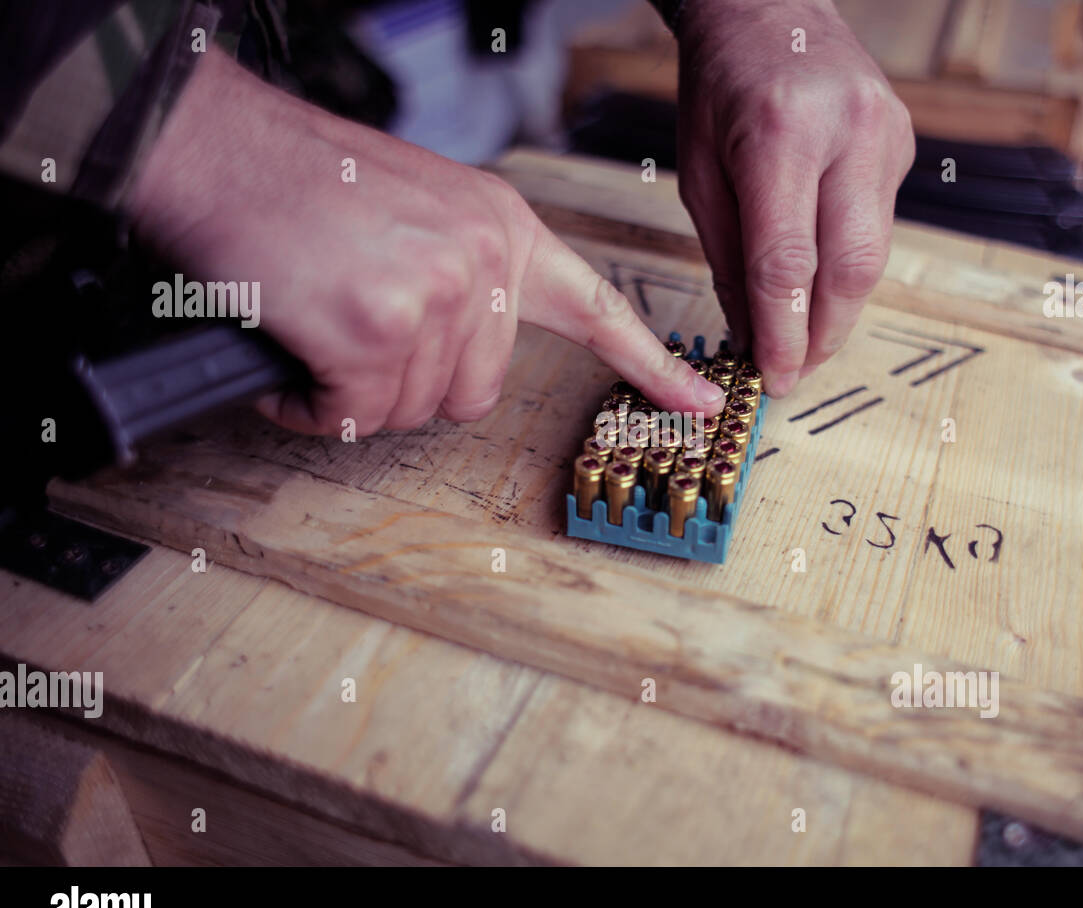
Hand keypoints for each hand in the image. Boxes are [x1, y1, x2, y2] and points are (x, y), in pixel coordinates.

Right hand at [126, 50, 725, 435]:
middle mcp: (485, 257)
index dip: (649, 362)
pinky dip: (309, 402)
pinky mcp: (377, 327)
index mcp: (503, 226)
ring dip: (351, 390)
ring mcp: (437, 292)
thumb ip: (461, 277)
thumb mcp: (417, 211)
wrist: (209, 143)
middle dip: (406, 386)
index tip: (698, 399)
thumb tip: (455, 356)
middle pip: (474, 394)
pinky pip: (350, 415)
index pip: (596, 307)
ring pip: (408, 409)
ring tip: (315, 327)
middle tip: (353, 336)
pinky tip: (290, 349)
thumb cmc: (298, 180)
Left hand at [675, 0, 914, 395]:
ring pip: (872, 256)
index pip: (787, 262)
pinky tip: (823, 287)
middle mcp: (847, 132)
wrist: (771, 9)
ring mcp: (885, 136)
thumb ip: (728, 259)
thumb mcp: (700, 174)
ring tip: (806, 345)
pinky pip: (877, 226)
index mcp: (781, 133)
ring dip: (839, 312)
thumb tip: (752, 337)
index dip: (782, 333)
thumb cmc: (720, 89)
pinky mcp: (902, 145)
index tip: (772, 379)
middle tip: (796, 375)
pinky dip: (848, 267)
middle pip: (849, 268)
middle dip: (822, 336)